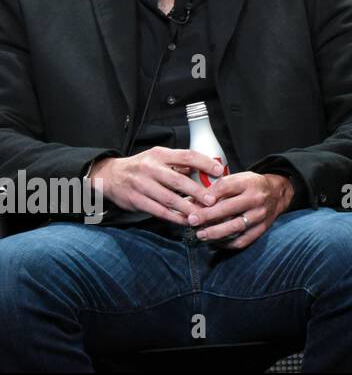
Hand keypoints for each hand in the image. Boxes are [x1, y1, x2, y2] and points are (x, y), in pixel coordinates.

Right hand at [91, 148, 223, 224]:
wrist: (110, 176)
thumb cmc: (141, 166)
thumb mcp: (158, 157)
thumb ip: (178, 164)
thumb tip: (204, 170)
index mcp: (159, 154)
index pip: (186, 156)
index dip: (204, 163)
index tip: (219, 171)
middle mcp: (150, 168)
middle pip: (178, 180)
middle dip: (197, 192)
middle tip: (212, 200)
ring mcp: (141, 185)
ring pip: (169, 199)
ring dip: (187, 208)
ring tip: (201, 214)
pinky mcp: (136, 200)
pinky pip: (158, 211)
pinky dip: (174, 217)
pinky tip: (185, 220)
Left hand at [185, 172, 295, 249]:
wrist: (278, 193)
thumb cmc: (251, 185)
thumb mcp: (238, 178)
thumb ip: (218, 188)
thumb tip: (192, 201)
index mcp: (248, 182)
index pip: (225, 187)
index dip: (208, 195)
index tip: (193, 203)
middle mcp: (256, 198)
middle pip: (228, 208)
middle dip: (207, 216)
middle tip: (192, 221)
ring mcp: (260, 215)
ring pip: (235, 227)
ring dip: (215, 232)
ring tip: (201, 235)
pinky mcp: (262, 228)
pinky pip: (242, 240)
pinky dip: (227, 244)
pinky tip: (215, 242)